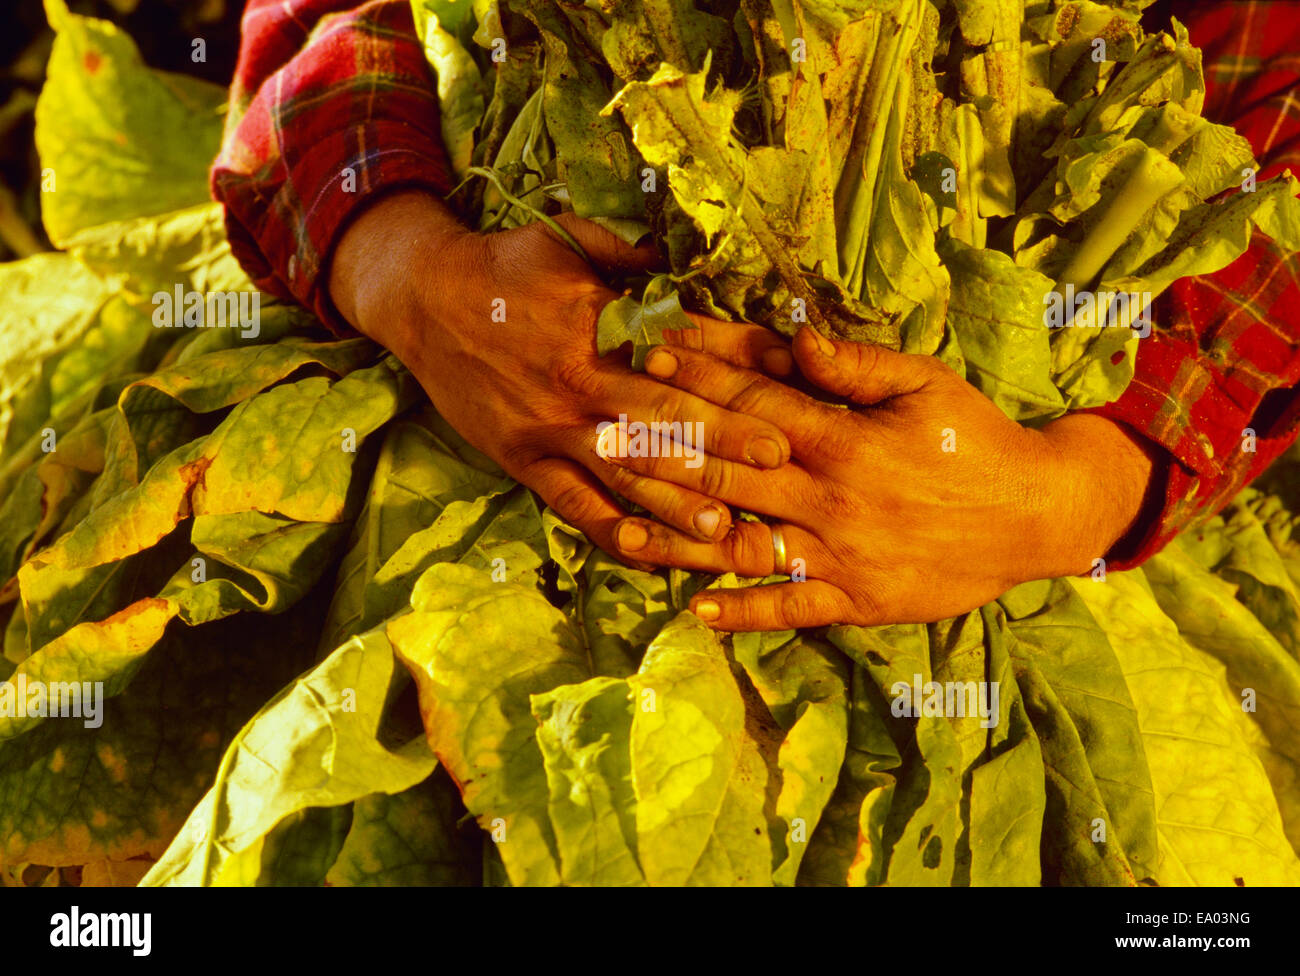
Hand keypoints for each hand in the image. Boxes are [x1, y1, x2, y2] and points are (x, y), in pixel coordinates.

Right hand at [327, 190, 795, 561]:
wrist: (421, 298)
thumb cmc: (505, 265)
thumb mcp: (569, 239)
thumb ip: (633, 254)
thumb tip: (691, 258)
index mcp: (601, 326)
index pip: (679, 359)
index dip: (732, 378)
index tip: (782, 394)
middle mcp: (581, 383)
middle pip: (664, 420)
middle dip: (723, 445)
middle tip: (776, 467)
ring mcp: (550, 428)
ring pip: (623, 473)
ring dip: (675, 504)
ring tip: (724, 531)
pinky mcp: (522, 459)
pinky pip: (568, 503)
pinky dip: (605, 528)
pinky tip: (644, 551)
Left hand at [595, 326, 1158, 628]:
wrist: (1036, 516)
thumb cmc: (977, 439)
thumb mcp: (926, 384)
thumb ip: (856, 366)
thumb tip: (793, 334)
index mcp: (843, 440)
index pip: (755, 403)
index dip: (699, 377)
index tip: (648, 356)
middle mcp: (829, 499)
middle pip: (731, 474)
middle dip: (663, 454)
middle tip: (600, 440)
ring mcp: (839, 554)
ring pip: (745, 546)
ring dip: (680, 540)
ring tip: (620, 533)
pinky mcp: (856, 599)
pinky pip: (793, 608)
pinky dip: (746, 611)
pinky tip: (695, 611)